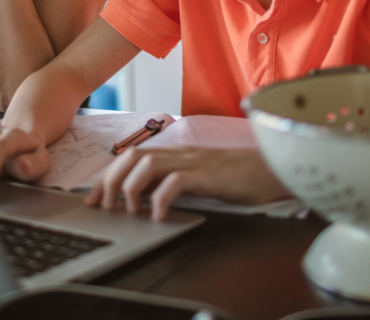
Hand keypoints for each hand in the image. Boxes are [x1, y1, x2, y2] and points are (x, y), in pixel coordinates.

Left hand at [85, 147, 291, 220]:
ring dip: (131, 187)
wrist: (276, 170)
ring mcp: (194, 161)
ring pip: (148, 163)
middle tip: (103, 206)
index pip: (132, 156)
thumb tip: (145, 198)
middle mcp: (181, 153)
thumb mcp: (201, 177)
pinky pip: (177, 181)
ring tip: (128, 211)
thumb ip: (175, 180)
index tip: (93, 199)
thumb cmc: (241, 177)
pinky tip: (159, 215)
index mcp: (177, 153)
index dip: (108, 175)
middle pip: (133, 155)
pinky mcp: (209, 174)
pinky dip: (161, 197)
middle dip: (111, 180)